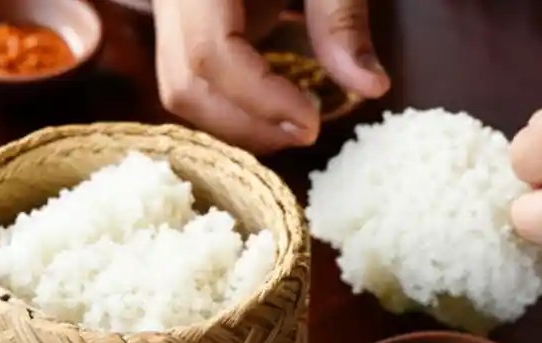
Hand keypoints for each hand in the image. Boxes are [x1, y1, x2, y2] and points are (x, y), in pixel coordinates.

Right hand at [153, 0, 389, 154]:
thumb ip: (341, 17)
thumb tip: (371, 88)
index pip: (210, 54)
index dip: (258, 99)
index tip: (312, 122)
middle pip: (183, 84)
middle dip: (244, 123)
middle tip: (305, 132)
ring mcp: (170, 10)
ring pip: (179, 90)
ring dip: (235, 123)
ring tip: (293, 124)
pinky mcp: (182, 22)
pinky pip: (190, 79)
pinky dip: (229, 106)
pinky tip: (275, 108)